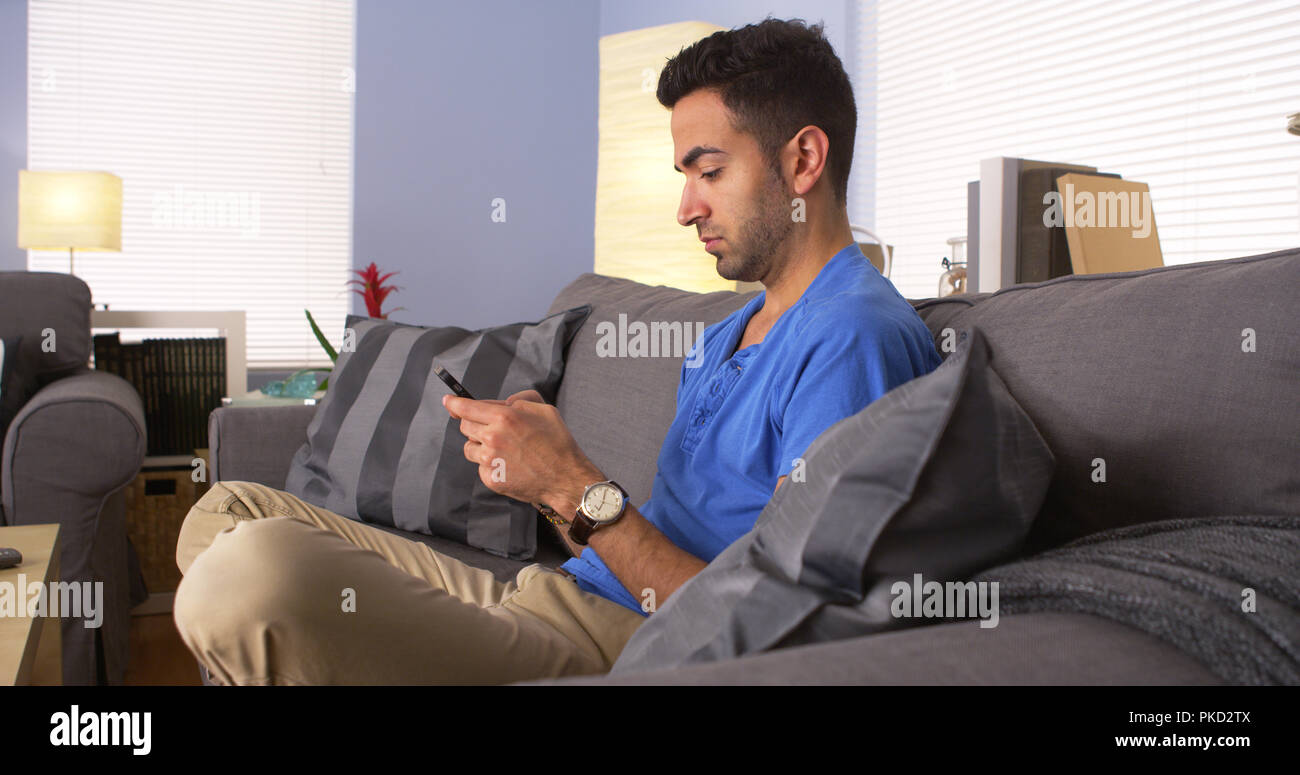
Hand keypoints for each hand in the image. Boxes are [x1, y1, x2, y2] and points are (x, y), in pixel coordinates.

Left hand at [442, 392, 600, 510]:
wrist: (564, 478)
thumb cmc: (557, 443)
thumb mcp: (544, 410)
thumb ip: (520, 400)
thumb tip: (504, 403)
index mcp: (504, 417)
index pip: (467, 407)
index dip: (454, 403)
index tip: (448, 402)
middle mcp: (493, 437)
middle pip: (464, 426)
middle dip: (474, 425)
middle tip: (492, 429)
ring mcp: (490, 460)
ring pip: (469, 448)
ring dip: (480, 446)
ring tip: (504, 450)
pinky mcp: (491, 478)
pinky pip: (480, 467)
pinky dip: (490, 465)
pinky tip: (509, 465)